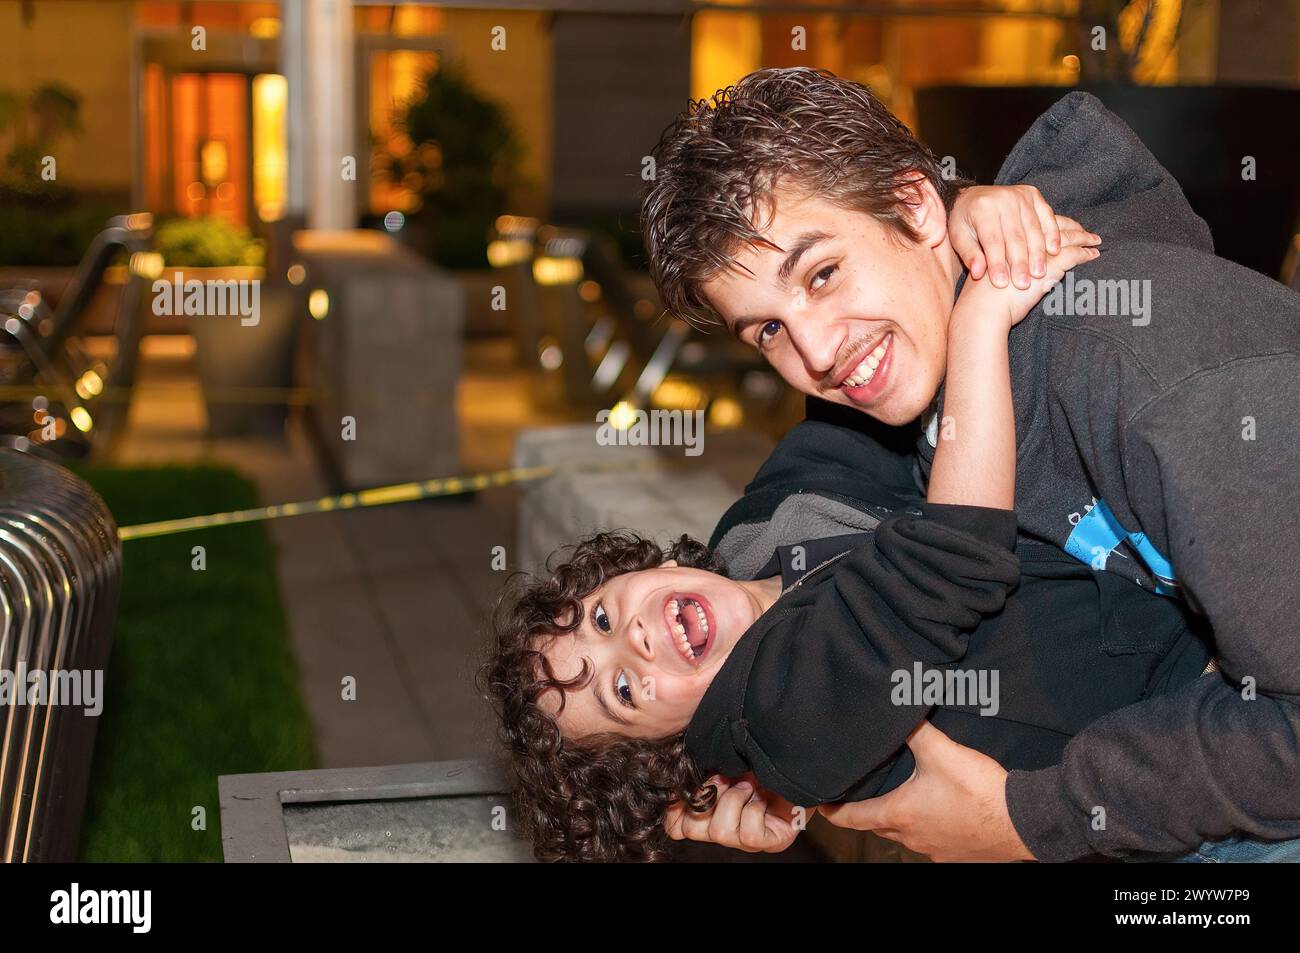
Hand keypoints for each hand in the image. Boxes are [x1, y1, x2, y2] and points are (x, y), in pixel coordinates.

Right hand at [665, 773, 805, 852]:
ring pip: (720, 831)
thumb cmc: (755, 758)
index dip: (676, 806)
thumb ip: (697, 769)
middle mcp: (723, 828)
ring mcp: (746, 839)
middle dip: (706, 795)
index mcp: (707, 811)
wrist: (793, 759)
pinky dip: (754, 808)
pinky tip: (763, 797)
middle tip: (724, 778)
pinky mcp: (770, 842)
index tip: (691, 781)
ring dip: (733, 799)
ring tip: (747, 785)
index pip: (675, 826)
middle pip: (692, 829)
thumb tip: (672, 779)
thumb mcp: (720, 760)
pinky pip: (749, 834)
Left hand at [817, 722, 1035, 862]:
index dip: (834, 811)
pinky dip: (925, 827)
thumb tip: (897, 706)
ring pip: (905, 836)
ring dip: (898, 821)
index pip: (854, 817)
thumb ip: (915, 729)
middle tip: (858, 796)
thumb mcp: (942, 751)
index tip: (821, 806)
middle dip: (866, 813)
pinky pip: (931, 842)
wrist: (1024, 822)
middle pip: (878, 828)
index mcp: (900, 815)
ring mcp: (935, 850)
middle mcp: (913, 838)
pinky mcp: (957, 854)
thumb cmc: (979, 791)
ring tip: (896, 800)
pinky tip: (936, 812)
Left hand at [949, 184, 1091, 289]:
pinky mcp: (1033, 195)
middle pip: (1015, 236)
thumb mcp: (958, 237)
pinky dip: (1052, 233)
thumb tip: (978, 273)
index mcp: (982, 208)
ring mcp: (1020, 195)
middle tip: (1023, 284)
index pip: (992, 241)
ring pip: (1032, 228)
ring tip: (1039, 274)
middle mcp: (1003, 198)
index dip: (997, 263)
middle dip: (1020, 262)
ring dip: (1038, 253)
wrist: (971, 196)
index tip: (1002, 284)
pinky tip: (1055, 251)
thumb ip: (969, 254)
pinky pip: (1046, 216)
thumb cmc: (964, 221)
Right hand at [953, 225, 1100, 333]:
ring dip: (1083, 238)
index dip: (1052, 225)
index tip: (1063, 226)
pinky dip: (1085, 253)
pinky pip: (1073, 254)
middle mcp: (1024, 241)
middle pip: (1053, 228)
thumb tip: (1013, 267)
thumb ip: (1004, 265)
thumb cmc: (981, 297)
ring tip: (1095, 240)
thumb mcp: (991, 273)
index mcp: (1009, 239)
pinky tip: (1093, 253)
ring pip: (1067, 238)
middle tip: (1085, 231)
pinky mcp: (1049, 266)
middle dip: (1072, 228)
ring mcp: (1037, 252)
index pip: (1036, 226)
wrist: (981, 309)